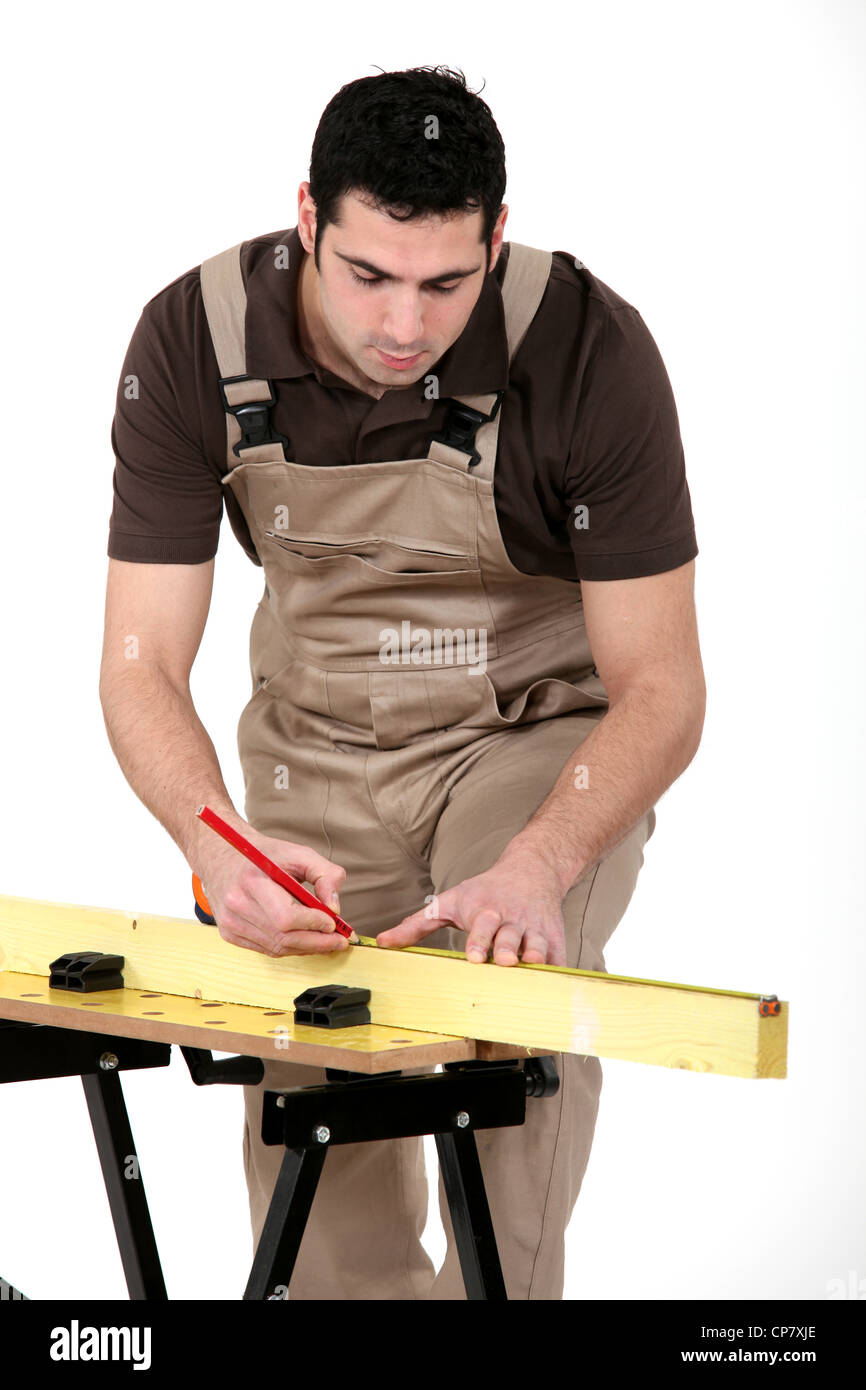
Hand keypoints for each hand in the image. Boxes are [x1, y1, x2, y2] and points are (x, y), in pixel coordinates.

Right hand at [192, 814, 347, 957]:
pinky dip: (290, 947)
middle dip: (317, 942)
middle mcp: (237, 905)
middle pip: (283, 938)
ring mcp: (230, 923)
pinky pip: (267, 949)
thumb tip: (335, 908)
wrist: (224, 856)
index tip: (332, 922)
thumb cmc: (263, 854)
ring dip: (306, 948)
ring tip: (327, 941)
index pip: (286, 917)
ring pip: (277, 947)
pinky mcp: (229, 933)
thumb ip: (326, 875)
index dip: (313, 923)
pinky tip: (304, 939)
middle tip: (340, 940)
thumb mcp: (299, 853)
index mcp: (252, 881)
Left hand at [376, 849, 568, 966]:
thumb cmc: (483, 891)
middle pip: (511, 936)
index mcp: (485, 911)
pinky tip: (556, 984)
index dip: (479, 941)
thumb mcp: (448, 902)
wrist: (531, 869)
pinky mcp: (555, 938)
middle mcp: (512, 919)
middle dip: (508, 948)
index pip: (481, 927)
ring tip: (530, 966)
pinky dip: (558, 970)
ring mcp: (536, 929)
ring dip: (535, 956)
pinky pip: (560, 957)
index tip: (474, 957)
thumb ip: (416, 925)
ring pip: (538, 945)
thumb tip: (382, 943)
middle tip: (504, 961)